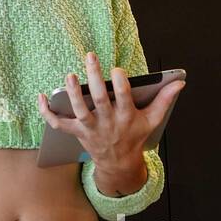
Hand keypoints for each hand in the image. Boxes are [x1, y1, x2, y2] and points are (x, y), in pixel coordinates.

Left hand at [36, 52, 184, 174]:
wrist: (118, 162)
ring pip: (80, 111)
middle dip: (95, 79)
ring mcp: (91, 129)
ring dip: (73, 94)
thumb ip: (164, 100)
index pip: (124, 99)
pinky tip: (40, 97)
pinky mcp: (76, 133)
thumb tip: (180, 83)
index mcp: (127, 117)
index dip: (121, 84)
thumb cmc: (135, 135)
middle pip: (100, 100)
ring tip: (69, 75)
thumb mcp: (152, 120)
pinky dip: (47, 113)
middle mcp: (108, 123)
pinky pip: (58, 124)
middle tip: (90, 57)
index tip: (117, 70)